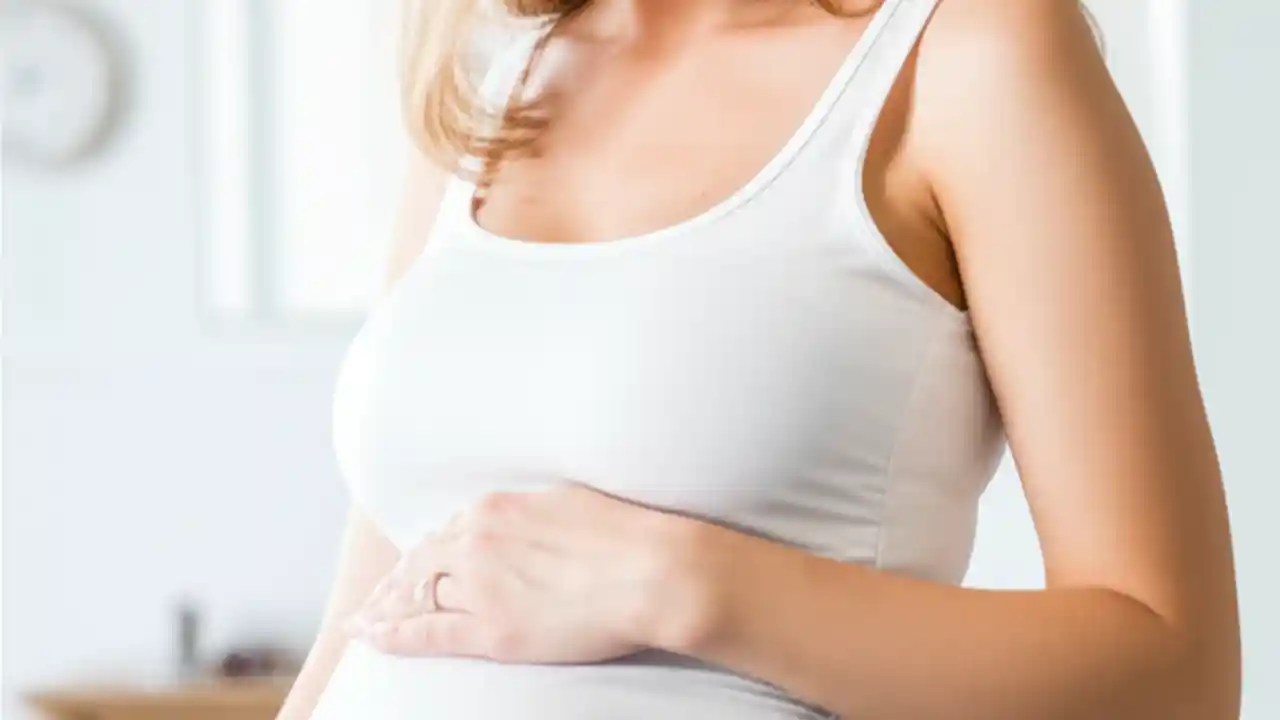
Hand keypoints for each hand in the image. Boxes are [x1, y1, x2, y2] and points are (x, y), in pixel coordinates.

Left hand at [345, 482, 705, 663]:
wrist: (651, 570)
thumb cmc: (626, 534)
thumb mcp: (567, 501)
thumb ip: (532, 513)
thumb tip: (525, 521)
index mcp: (495, 508)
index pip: (446, 532)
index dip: (426, 552)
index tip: (415, 563)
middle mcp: (477, 542)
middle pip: (421, 562)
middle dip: (395, 581)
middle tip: (376, 596)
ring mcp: (481, 587)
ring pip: (417, 596)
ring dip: (386, 607)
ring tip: (365, 620)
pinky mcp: (492, 630)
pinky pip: (428, 633)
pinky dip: (393, 634)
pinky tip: (371, 636)